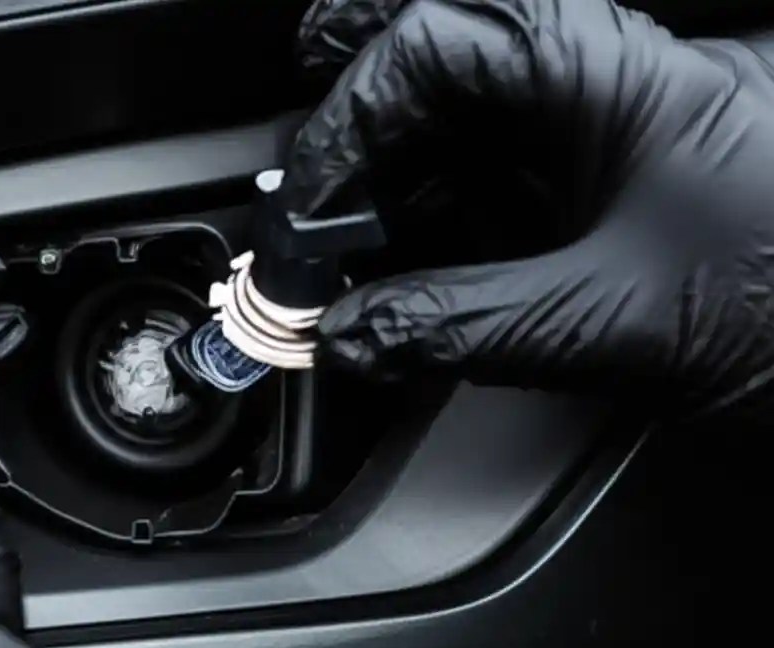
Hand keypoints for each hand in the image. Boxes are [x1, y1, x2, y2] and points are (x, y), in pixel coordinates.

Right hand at [285, 0, 773, 424]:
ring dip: (406, 133)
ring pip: (483, 89)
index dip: (352, 115)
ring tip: (352, 193)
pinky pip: (514, 157)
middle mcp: (606, 74)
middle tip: (308, 80)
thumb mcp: (604, 318)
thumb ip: (455, 322)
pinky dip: (452, 191)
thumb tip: (354, 332)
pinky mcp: (624, 175)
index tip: (315, 199)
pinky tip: (419, 241)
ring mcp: (616, 120)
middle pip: (458, 25)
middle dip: (371, 50)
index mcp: (603, 67)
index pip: (434, 42)